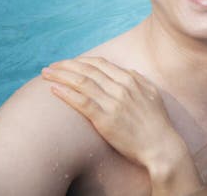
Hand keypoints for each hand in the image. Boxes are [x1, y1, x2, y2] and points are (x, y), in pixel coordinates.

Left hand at [41, 57, 204, 193]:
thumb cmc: (157, 122)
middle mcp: (121, 87)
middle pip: (88, 70)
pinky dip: (67, 94)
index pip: (100, 64)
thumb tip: (127, 71)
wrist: (160, 145)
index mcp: (131, 80)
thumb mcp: (152, 94)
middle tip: (50, 66)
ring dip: (61, 76)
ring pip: (82, 83)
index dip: (81, 61)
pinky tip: (54, 89)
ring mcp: (113, 102)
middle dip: (66, 65)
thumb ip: (139, 81)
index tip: (67, 63)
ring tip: (46, 74)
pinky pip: (82, 102)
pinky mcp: (105, 119)